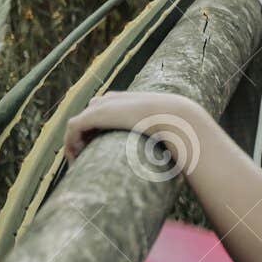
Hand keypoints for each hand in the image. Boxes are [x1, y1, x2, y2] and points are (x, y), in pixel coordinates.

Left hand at [63, 91, 215, 167]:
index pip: (106, 108)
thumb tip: (189, 158)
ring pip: (78, 123)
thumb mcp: (177, 133)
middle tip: (87, 155)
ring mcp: (102, 106)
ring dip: (75, 141)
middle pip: (89, 113)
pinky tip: (76, 159)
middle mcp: (113, 100)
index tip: (102, 147)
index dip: (101, 126)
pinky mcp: (94, 115)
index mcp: (130, 100)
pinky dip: (71, 143)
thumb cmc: (182, 128)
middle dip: (86, 133)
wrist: (176, 118)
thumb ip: (177, 142)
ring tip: (79, 162)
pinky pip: (73, 129)